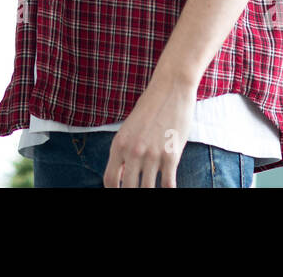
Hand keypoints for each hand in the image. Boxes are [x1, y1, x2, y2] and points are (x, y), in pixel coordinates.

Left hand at [102, 73, 196, 187]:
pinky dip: (167, 190)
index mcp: (119, 144)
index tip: (121, 191)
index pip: (110, 180)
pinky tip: (167, 189)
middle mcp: (133, 151)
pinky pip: (168, 184)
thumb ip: (125, 151)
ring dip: (150, 192)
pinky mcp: (172, 155)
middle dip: (132, 194)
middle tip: (138, 189)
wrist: (171, 88)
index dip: (113, 192)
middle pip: (128, 189)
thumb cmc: (150, 107)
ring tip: (152, 189)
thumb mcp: (130, 128)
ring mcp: (153, 155)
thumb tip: (123, 175)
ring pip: (148, 189)